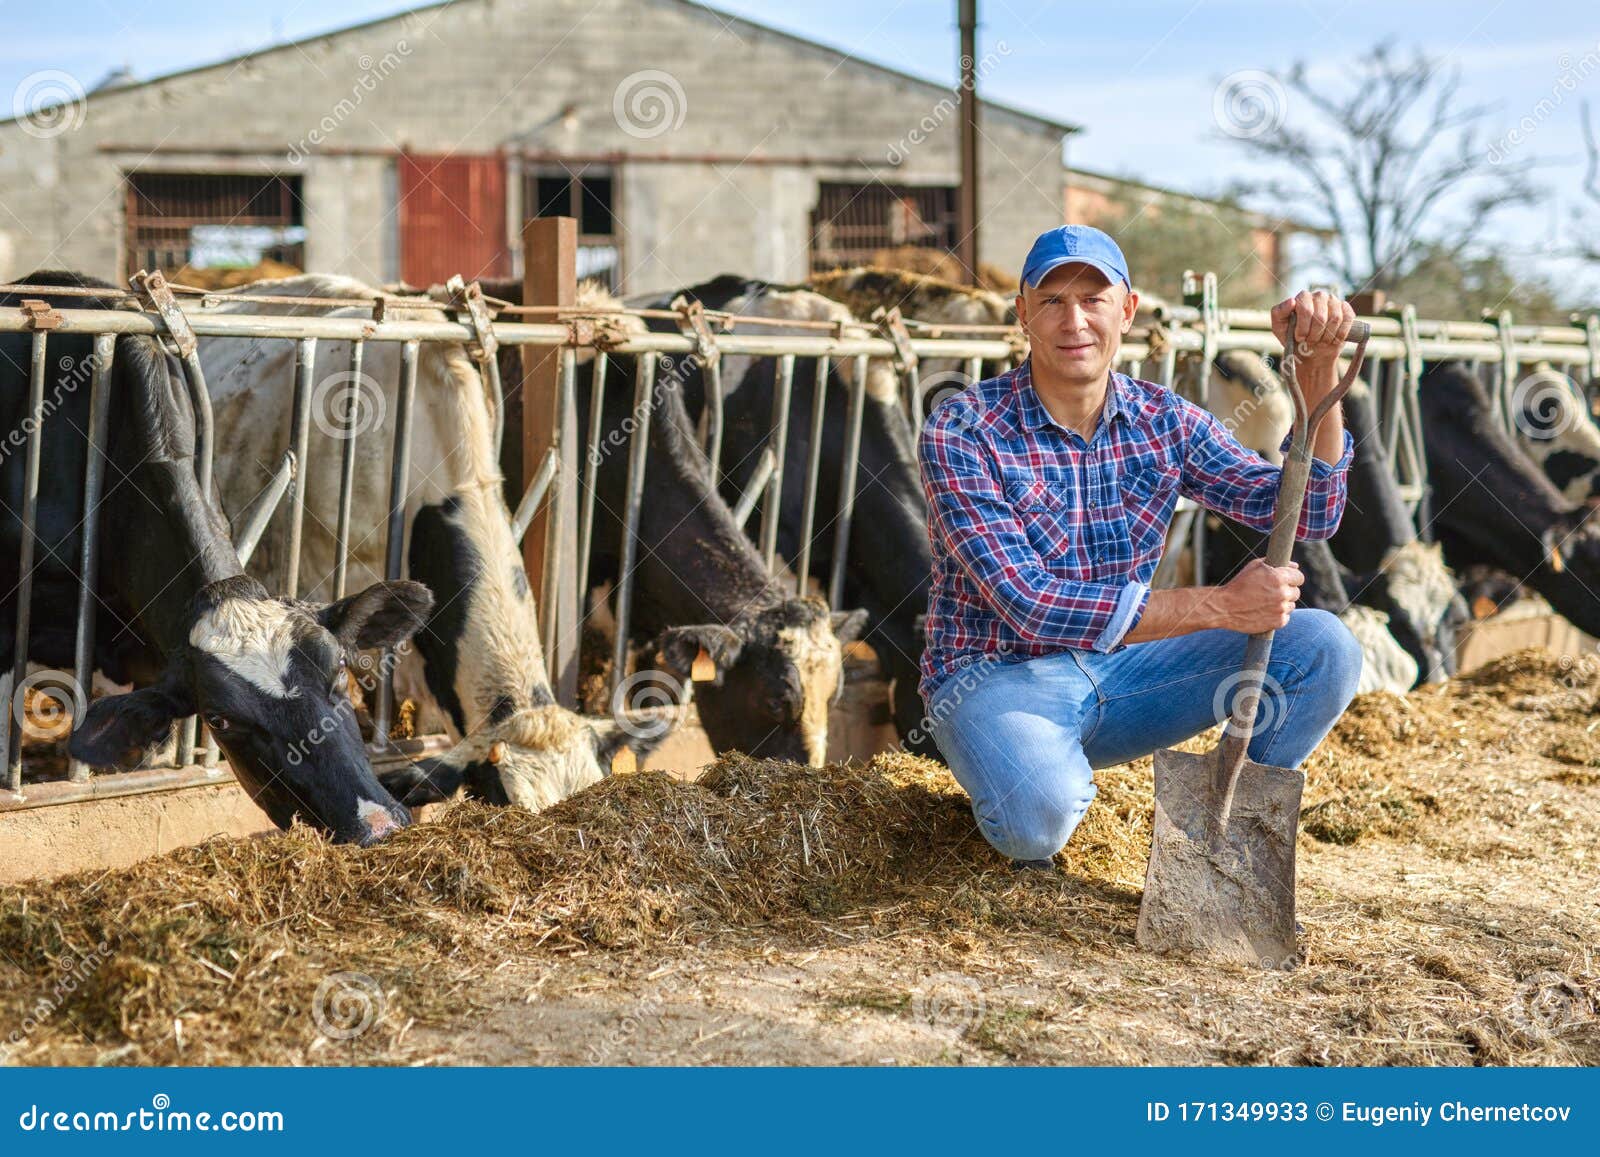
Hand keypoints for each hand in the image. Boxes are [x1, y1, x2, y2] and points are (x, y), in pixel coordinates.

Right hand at [1216, 558, 1302, 633]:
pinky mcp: (1278, 622)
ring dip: (1282, 604)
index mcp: (1278, 577)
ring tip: (1266, 603)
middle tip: (1271, 593)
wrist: (1224, 607)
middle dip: (1286, 591)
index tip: (1287, 581)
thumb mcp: (1254, 567)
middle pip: (1296, 592)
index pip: (1299, 577)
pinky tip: (1265, 612)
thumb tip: (1295, 566)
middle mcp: (1282, 593)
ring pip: (1291, 605)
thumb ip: (1276, 564)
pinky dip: (1278, 615)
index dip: (1293, 578)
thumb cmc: (1238, 584)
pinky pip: (1285, 617)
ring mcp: (1281, 609)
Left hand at [1270, 290, 1355, 408]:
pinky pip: (1348, 319)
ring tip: (1320, 341)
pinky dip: (1340, 334)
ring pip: (1335, 318)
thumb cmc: (1293, 338)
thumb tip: (1292, 301)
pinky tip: (1333, 339)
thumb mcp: (1279, 328)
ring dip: (1327, 336)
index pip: (1305, 308)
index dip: (1303, 327)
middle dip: (1314, 334)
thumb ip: (1279, 313)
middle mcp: (1319, 296)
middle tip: (1310, 341)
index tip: (1300, 337)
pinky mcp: (1346, 310)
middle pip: (1321, 316)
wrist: (1310, 352)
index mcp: (1303, 297)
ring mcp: (1334, 302)